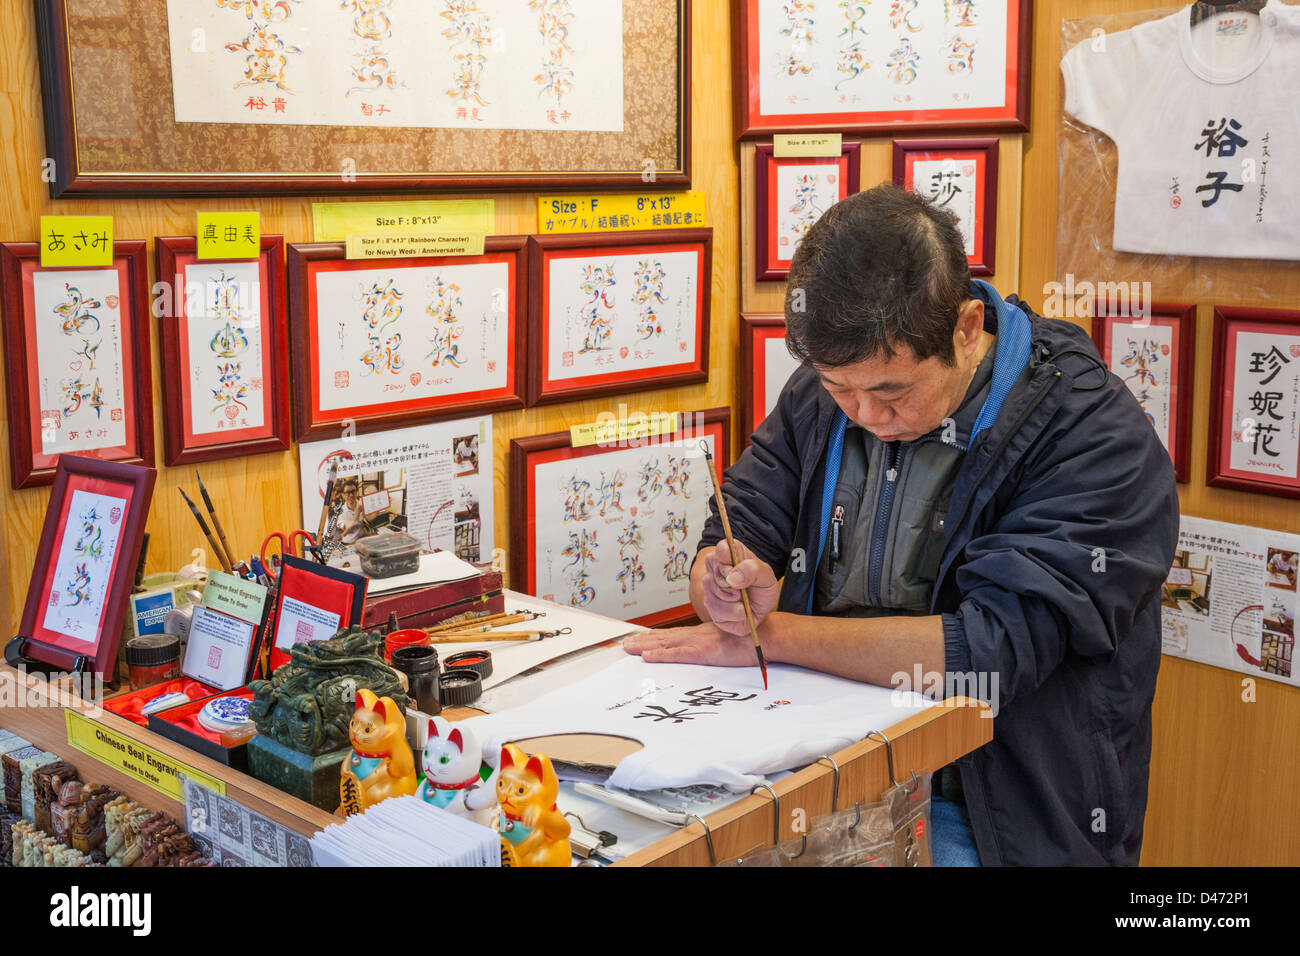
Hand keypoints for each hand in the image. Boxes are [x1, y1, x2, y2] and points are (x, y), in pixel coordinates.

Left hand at [623, 621, 760, 666]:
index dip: (656, 637)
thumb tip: (711, 650)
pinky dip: (662, 655)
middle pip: (665, 638)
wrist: (766, 636)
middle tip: (626, 643)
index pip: (675, 635)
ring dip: (646, 646)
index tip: (641, 638)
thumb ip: (717, 645)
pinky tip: (648, 657)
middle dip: (645, 640)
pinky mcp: (705, 652)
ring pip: (666, 644)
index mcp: (703, 633)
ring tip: (629, 648)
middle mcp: (698, 635)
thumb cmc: (752, 639)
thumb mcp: (730, 641)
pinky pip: (679, 655)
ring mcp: (700, 642)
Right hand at [699, 539, 778, 635]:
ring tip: (742, 599)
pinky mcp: (709, 605)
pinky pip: (717, 609)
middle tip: (745, 588)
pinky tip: (739, 609)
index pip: (722, 548)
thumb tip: (732, 578)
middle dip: (735, 585)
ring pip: (715, 592)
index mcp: (729, 554)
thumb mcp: (766, 576)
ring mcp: (710, 586)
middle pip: (718, 573)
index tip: (734, 565)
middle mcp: (716, 568)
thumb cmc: (761, 589)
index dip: (727, 557)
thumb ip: (752, 570)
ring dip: (735, 600)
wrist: (760, 610)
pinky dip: (733, 612)